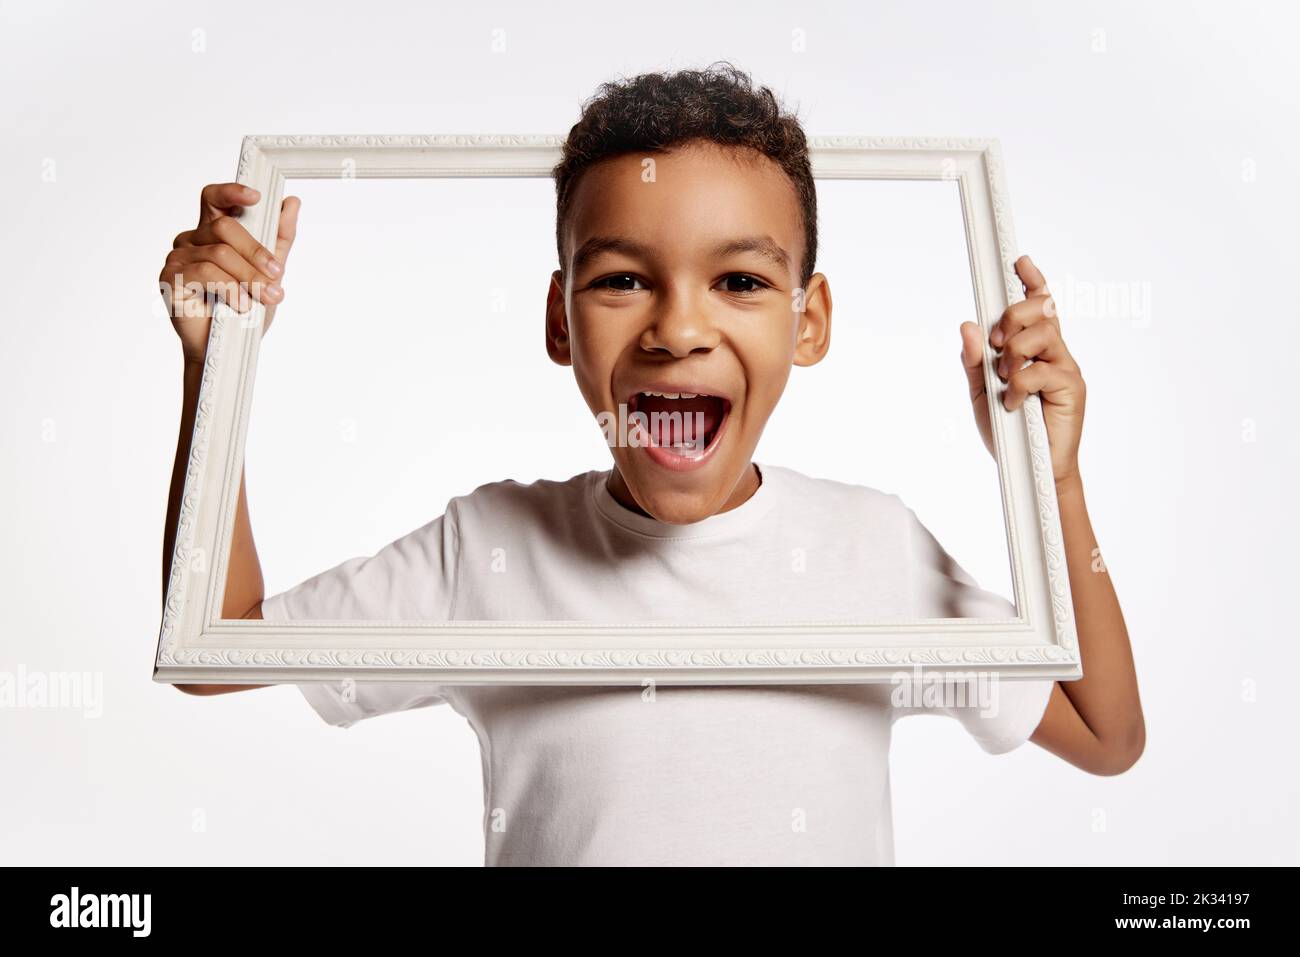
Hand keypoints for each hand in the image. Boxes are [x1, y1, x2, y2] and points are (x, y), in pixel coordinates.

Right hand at [158, 183, 300, 363]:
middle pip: (226, 228)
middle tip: (277, 276)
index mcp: (213, 233)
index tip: (257, 196)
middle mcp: (192, 240)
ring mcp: (178, 258)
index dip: (232, 191)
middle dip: (257, 253)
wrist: (229, 350)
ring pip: (220, 253)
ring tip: (264, 298)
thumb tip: (292, 202)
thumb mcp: (271, 273)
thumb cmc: (244, 311)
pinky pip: (206, 273)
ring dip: (249, 278)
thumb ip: (279, 239)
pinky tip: (241, 305)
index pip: (215, 198)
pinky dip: (230, 289)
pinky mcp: (170, 279)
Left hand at [960, 255, 1084, 487]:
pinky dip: (1018, 385)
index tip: (1019, 261)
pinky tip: (1012, 403)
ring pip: (1043, 333)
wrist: (1029, 472)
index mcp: (1033, 351)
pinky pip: (1041, 369)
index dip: (1032, 283)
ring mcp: (1065, 368)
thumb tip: (968, 326)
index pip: (1038, 307)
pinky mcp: (1072, 387)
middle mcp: (1054, 353)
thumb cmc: (1008, 434)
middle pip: (1041, 311)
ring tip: (1004, 378)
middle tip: (996, 344)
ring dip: (1014, 352)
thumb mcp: (980, 396)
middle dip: (1012, 317)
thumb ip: (974, 363)